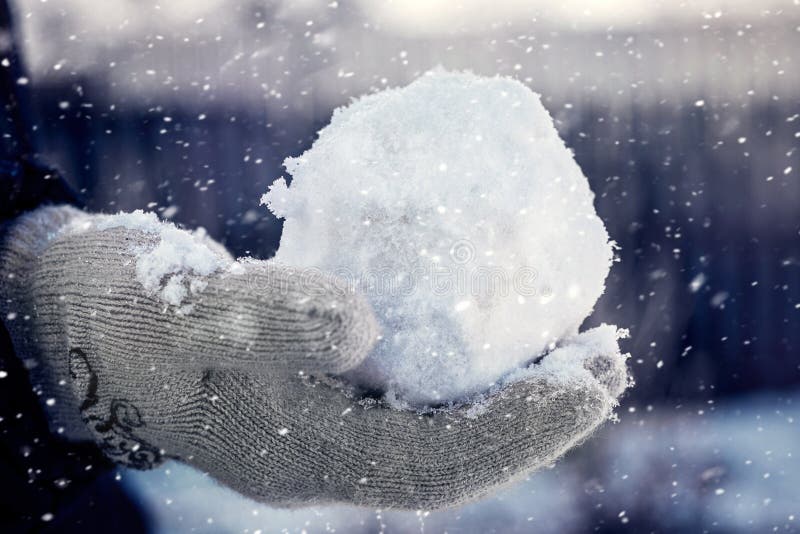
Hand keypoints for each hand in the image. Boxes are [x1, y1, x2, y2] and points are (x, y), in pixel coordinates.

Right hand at [0, 206, 627, 508]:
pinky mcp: (336, 375)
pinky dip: (473, 356)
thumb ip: (269, 317)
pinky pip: (423, 377)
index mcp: (310, 461)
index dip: (521, 432)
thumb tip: (361, 324)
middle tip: (607, 359)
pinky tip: (501, 320)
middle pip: (460, 450)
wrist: (106, 320)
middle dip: (541, 416)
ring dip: (518, 387)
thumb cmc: (141, 319)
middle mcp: (336, 450)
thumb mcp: (192, 311)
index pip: (438, 466)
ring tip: (581, 344)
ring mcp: (338, 415)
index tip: (588, 383)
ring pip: (449, 415)